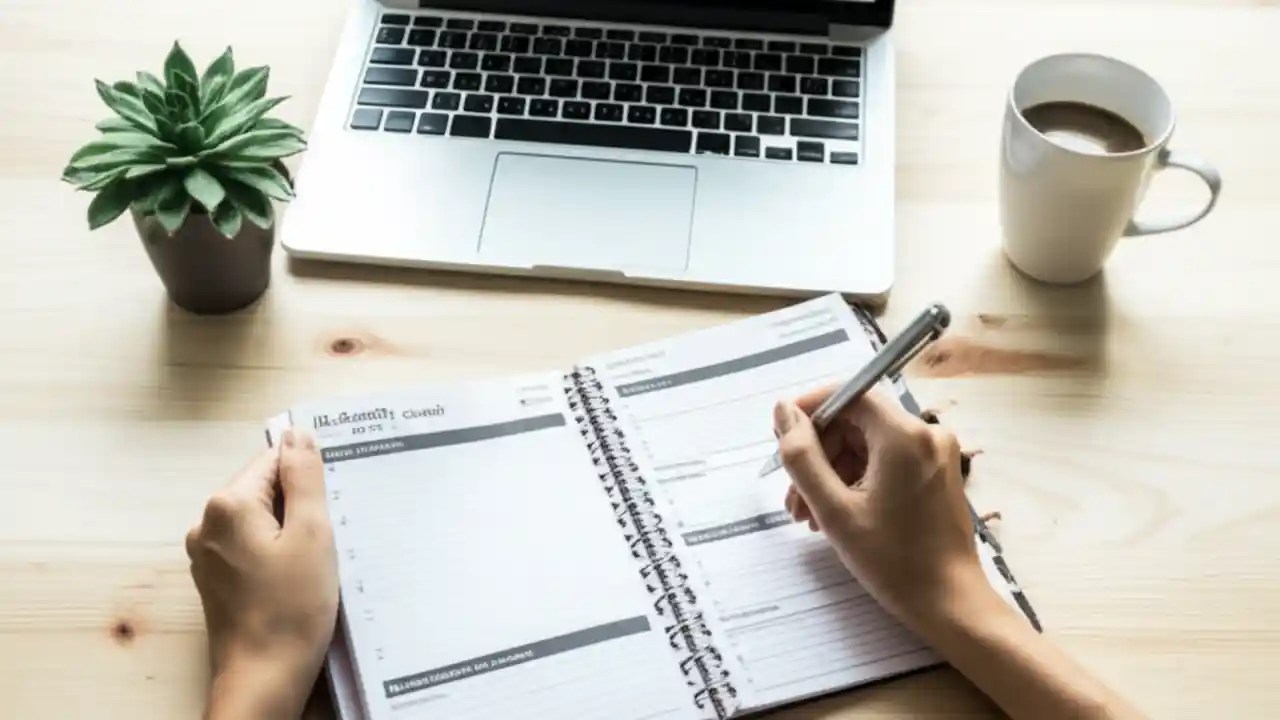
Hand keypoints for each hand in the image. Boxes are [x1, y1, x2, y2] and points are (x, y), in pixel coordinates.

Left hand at [187, 431, 338, 719]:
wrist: (263, 679)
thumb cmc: (292, 609)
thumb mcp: (312, 534)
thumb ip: (304, 477)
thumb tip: (298, 433)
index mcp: (228, 504)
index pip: (276, 460)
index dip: (310, 479)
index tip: (334, 506)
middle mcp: (207, 522)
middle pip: (266, 488)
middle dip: (301, 505)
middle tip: (330, 537)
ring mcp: (207, 553)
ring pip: (261, 519)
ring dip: (292, 531)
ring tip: (315, 561)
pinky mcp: (215, 578)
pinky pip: (252, 546)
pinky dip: (278, 553)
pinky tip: (298, 578)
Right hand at [775, 387, 992, 633]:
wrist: (949, 602)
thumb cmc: (893, 560)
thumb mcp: (834, 509)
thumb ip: (802, 456)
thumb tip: (783, 411)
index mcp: (904, 435)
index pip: (849, 394)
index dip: (810, 409)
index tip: (782, 438)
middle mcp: (926, 433)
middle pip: (856, 421)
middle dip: (819, 453)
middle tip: (793, 495)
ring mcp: (935, 453)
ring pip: (868, 444)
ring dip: (833, 472)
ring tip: (809, 514)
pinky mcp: (936, 472)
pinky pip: (886, 460)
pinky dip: (858, 480)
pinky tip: (836, 514)